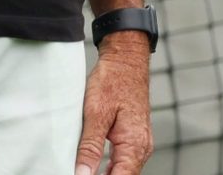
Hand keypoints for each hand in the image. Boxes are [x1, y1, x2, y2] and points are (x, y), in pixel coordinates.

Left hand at [76, 33, 153, 174]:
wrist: (126, 59)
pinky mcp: (136, 137)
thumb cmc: (113, 81)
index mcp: (134, 144)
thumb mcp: (95, 114)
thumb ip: (89, 148)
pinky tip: (96, 169)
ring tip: (84, 172)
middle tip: (80, 173)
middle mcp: (142, 146)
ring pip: (125, 171)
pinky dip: (112, 168)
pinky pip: (125, 162)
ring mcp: (141, 142)